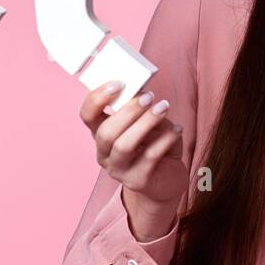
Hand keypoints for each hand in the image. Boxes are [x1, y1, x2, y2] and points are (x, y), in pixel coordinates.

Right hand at [80, 82, 188, 220]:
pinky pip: (150, 157)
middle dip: (128, 111)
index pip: (87, 116)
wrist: (165, 180)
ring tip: (163, 108)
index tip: (118, 84)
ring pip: (124, 146)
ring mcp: (119, 170)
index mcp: (101, 135)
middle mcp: (104, 154)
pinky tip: (177, 129)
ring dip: (145, 123)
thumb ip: (140, 109)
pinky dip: (165, 139)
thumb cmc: (153, 146)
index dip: (97, 99)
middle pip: (106, 133)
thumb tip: (143, 92)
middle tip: (148, 97)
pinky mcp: (138, 181)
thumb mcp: (145, 123)